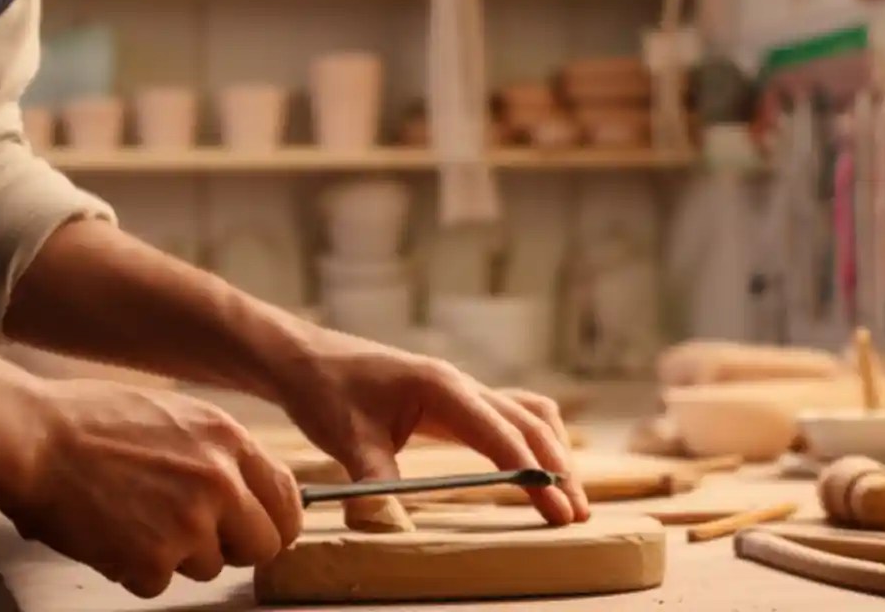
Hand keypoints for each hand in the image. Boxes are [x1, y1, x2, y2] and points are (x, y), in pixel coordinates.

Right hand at [4, 380, 300, 597]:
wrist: (33, 439)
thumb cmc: (94, 420)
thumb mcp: (179, 416)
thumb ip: (220, 453)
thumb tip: (247, 489)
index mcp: (231, 443)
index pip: (287, 498)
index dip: (276, 522)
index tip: (261, 531)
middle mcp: (221, 485)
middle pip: (263, 545)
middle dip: (233, 547)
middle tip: (196, 538)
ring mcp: (189, 526)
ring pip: (209, 567)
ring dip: (178, 557)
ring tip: (135, 520)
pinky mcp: (152, 560)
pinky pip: (159, 583)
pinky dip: (134, 570)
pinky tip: (110, 534)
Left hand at [272, 329, 589, 525]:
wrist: (308, 360)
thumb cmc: (326, 391)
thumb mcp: (345, 438)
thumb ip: (372, 480)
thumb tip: (383, 524)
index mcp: (442, 386)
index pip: (500, 432)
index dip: (532, 471)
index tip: (555, 506)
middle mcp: (462, 383)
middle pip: (529, 422)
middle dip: (557, 468)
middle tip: (576, 514)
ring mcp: (464, 389)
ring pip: (529, 414)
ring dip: (553, 451)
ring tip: (569, 496)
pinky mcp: (458, 400)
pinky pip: (512, 415)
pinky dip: (535, 440)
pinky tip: (540, 467)